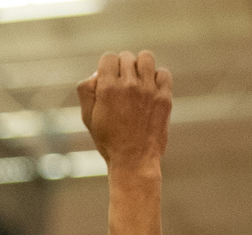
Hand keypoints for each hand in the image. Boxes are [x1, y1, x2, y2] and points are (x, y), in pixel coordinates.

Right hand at [76, 51, 171, 170]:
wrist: (134, 161)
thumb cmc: (108, 141)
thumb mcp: (88, 118)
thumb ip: (86, 91)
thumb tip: (95, 74)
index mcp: (108, 88)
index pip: (108, 57)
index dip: (107, 66)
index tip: (108, 78)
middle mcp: (129, 85)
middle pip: (126, 57)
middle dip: (122, 67)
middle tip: (122, 84)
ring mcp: (149, 90)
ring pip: (146, 58)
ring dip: (140, 66)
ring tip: (138, 80)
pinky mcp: (164, 98)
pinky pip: (163, 73)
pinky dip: (157, 77)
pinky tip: (151, 89)